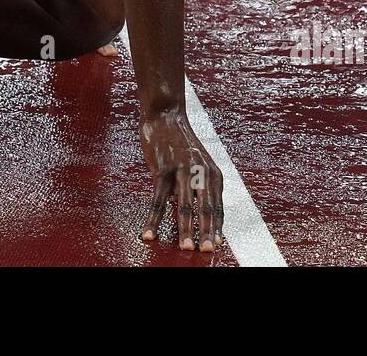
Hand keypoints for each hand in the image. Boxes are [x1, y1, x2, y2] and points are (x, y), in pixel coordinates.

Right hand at [138, 109, 223, 250]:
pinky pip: (158, 199)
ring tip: (185, 248)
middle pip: (205, 209)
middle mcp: (201, 172)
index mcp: (213, 173)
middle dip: (206, 233)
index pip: (217, 207)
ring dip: (185, 230)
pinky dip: (154, 219)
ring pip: (185, 206)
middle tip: (205, 252)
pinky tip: (150, 233)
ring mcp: (182, 170)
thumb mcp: (196, 163)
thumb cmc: (179, 142)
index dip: (216, 227)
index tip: (215, 245)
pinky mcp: (162, 168)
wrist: (165, 114)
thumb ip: (196, 186)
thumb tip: (189, 213)